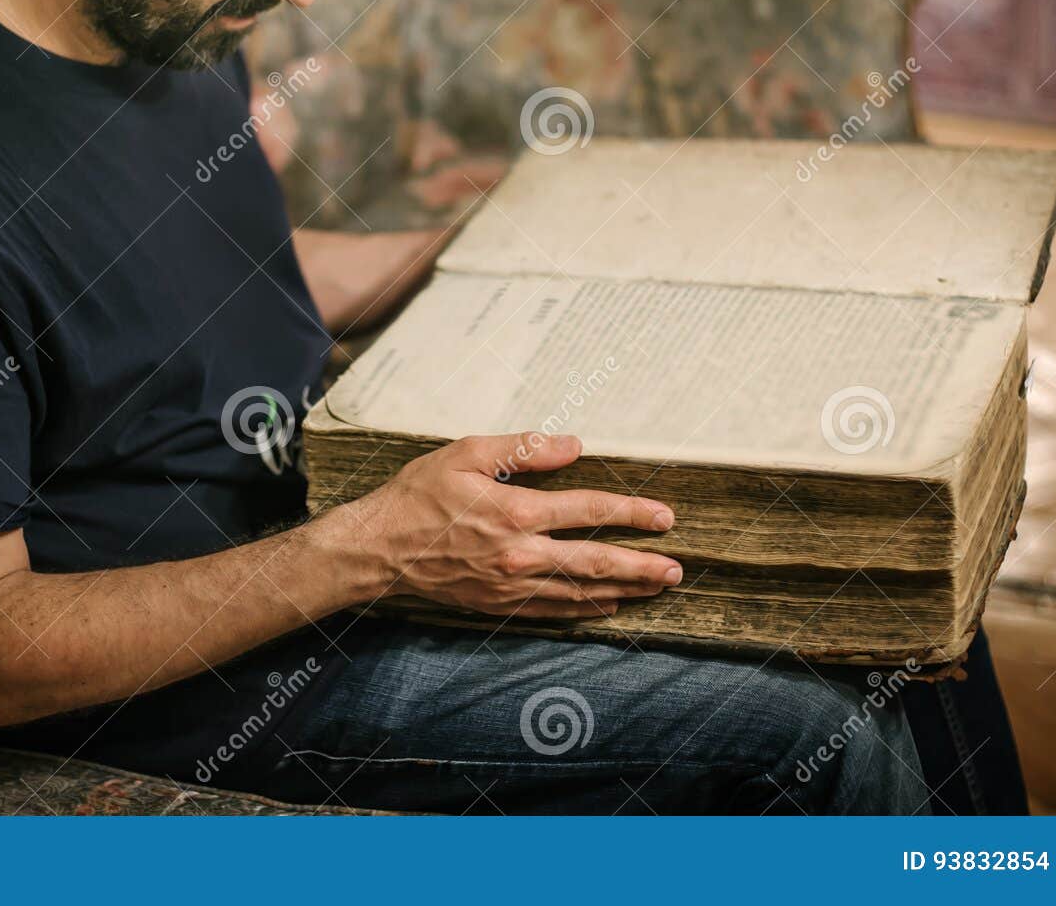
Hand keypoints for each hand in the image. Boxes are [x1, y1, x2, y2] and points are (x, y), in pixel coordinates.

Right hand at [350, 432, 681, 618]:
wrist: (379, 549)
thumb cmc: (419, 495)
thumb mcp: (466, 453)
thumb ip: (524, 449)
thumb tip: (573, 445)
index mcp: (515, 512)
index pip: (589, 512)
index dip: (631, 514)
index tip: (664, 517)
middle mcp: (519, 554)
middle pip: (596, 562)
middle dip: (642, 565)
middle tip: (677, 568)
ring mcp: (511, 586)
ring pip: (580, 592)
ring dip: (624, 590)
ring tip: (657, 588)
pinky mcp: (499, 605)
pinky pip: (553, 611)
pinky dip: (586, 609)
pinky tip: (607, 606)